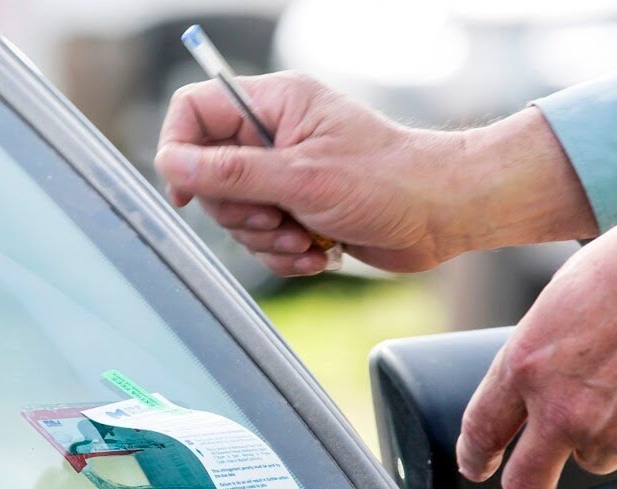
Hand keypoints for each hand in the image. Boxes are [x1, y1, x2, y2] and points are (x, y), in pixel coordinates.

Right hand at [156, 72, 595, 275]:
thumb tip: (174, 164)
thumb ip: (233, 172)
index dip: (180, 149)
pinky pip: (266, 240)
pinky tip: (319, 254)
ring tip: (305, 239)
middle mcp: (277, 136)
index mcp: (276, 105)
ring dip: (267, 239)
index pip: (196, 110)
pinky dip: (287, 255)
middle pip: (211, 174)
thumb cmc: (387, 181)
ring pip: (238, 215)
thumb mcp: (302, 178)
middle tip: (276, 219)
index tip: (188, 193)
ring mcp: (289, 175)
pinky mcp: (301, 212)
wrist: (442, 216)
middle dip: (240, 211)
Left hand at [455, 191, 616, 488]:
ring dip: (608, 437)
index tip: (477, 465)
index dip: (474, 455)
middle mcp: (559, 408)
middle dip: (528, 483)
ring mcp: (608, 433)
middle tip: (538, 476)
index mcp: (526, 365)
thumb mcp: (561, 301)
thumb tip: (542, 381)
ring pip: (596, 459)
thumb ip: (542, 354)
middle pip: (527, 482)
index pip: (482, 428)